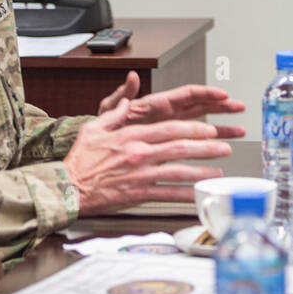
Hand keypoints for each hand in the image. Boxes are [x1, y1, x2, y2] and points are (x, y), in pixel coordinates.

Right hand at [65, 98, 233, 214]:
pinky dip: (185, 194)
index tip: (210, 128)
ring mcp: (141, 175)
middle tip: (224, 146)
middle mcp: (139, 154)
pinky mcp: (138, 194)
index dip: (194, 128)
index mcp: (132, 135)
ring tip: (217, 170)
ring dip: (202, 170)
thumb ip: (115, 113)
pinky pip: (167, 194)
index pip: (170, 128)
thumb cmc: (80, 160)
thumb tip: (128, 99)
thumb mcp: (94, 128)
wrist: (68, 188)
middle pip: (180, 147)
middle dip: (206, 147)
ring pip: (179, 171)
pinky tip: (198, 194)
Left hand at [98, 75, 246, 140]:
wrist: (98, 152)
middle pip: (200, 106)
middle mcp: (166, 115)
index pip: (185, 94)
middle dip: (221, 106)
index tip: (222, 95)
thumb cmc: (102, 129)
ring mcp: (169, 129)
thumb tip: (132, 78)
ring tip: (239, 131)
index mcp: (155, 105)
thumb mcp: (108, 111)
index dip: (206, 93)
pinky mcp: (169, 143)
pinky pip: (193, 141)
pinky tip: (221, 148)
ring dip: (221, 126)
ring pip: (201, 124)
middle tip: (239, 107)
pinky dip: (208, 144)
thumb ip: (122, 96)